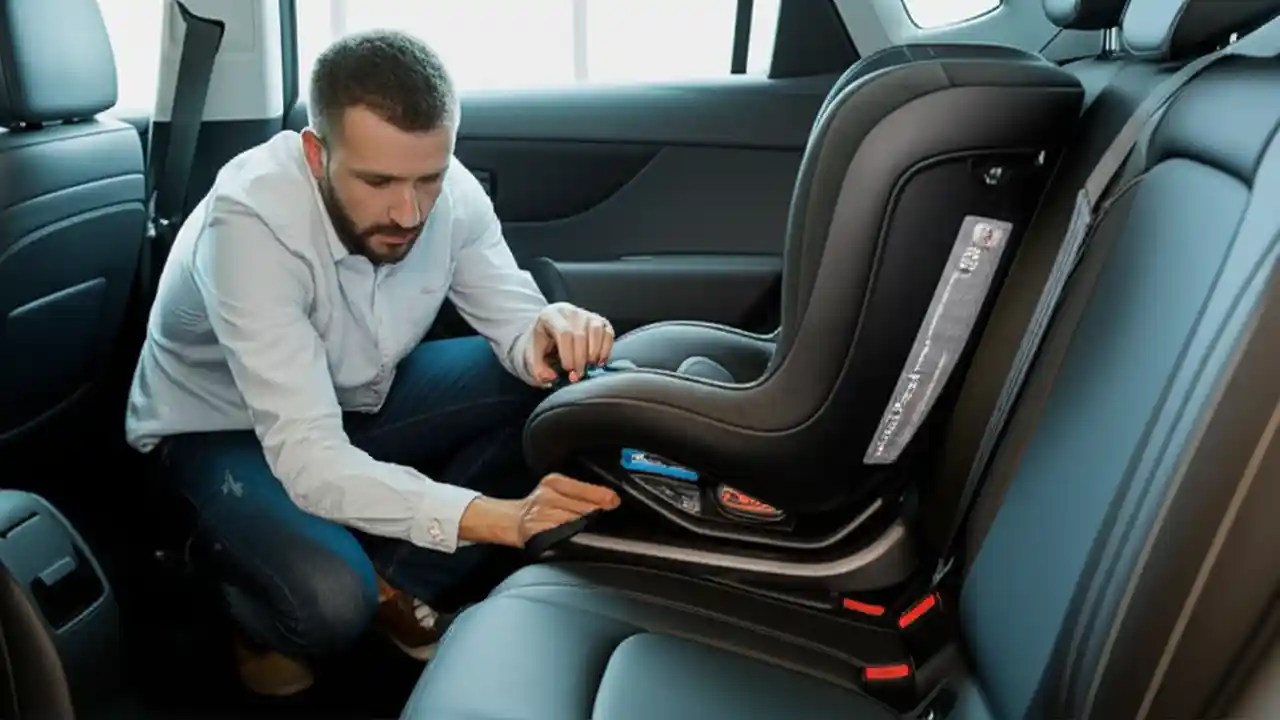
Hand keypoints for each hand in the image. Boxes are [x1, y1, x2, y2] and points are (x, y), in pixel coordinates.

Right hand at [458, 473, 620, 547]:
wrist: (514, 520)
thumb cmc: (541, 504)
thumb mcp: (558, 488)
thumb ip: (583, 491)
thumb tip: (611, 499)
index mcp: (554, 482)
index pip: (583, 488)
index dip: (601, 496)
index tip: (613, 501)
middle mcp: (547, 498)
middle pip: (583, 508)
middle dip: (597, 513)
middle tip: (607, 515)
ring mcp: (542, 518)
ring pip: (576, 523)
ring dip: (587, 527)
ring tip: (592, 527)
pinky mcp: (539, 536)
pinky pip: (564, 538)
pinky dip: (574, 538)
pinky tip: (577, 537)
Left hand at [528, 302, 614, 384]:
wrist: (551, 328)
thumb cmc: (543, 343)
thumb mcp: (533, 354)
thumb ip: (538, 368)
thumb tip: (551, 377)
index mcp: (550, 315)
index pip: (564, 333)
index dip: (568, 354)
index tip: (568, 370)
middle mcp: (570, 311)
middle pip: (580, 334)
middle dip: (580, 358)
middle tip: (578, 375)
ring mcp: (586, 314)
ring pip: (596, 331)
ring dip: (594, 353)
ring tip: (589, 367)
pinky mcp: (599, 320)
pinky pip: (608, 332)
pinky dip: (606, 349)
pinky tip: (599, 362)